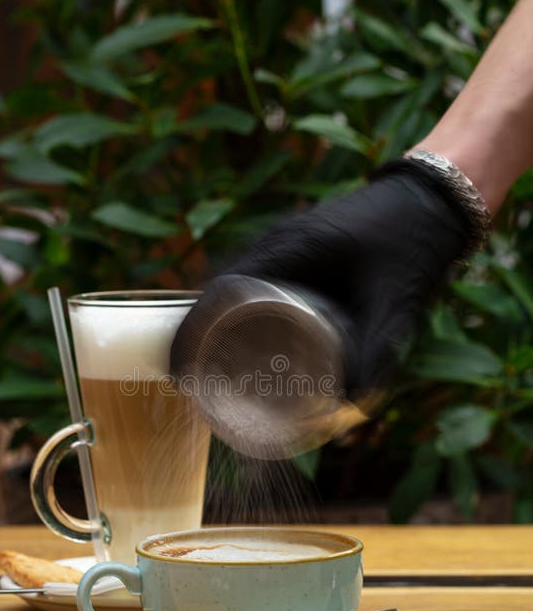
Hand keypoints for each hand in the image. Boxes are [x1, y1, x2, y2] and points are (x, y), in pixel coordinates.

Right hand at [199, 158, 471, 395]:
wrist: (433, 201)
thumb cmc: (412, 245)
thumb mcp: (395, 305)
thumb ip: (376, 355)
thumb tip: (346, 410)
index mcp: (293, 248)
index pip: (222, 290)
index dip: (193, 330)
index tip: (178, 368)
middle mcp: (278, 242)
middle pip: (216, 290)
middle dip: (197, 334)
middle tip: (191, 379)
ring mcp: (283, 242)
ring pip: (230, 284)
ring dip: (213, 321)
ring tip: (206, 366)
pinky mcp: (294, 250)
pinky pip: (249, 279)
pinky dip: (234, 308)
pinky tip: (238, 337)